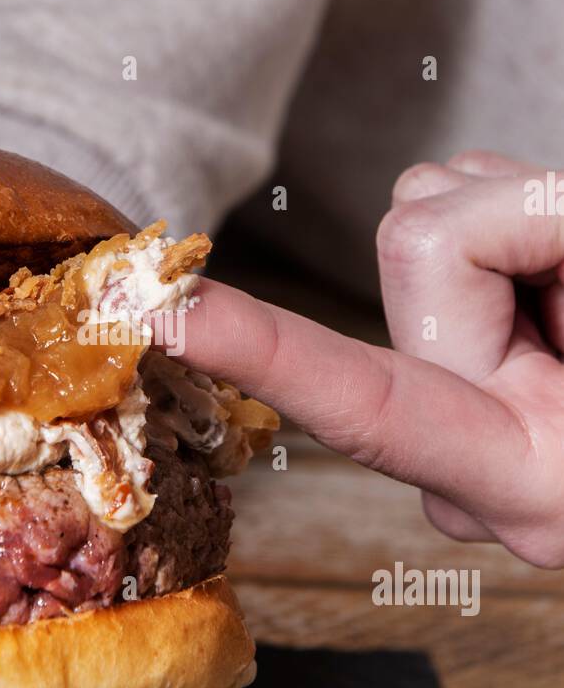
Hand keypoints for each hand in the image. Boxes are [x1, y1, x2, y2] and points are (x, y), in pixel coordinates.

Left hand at [174, 151, 562, 567]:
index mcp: (527, 475)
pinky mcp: (457, 375)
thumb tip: (496, 213)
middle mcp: (466, 464)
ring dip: (530, 225)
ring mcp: (457, 424)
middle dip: (522, 216)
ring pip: (432, 224)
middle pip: (420, 247)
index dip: (265, 351)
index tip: (161, 314)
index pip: (368, 404)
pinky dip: (524, 236)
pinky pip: (456, 237)